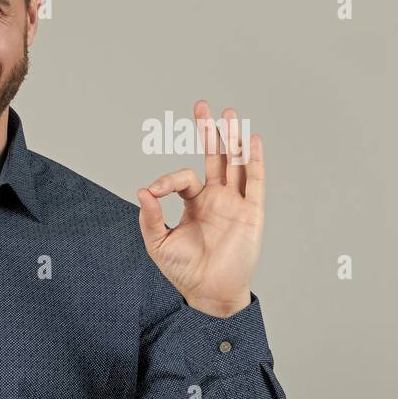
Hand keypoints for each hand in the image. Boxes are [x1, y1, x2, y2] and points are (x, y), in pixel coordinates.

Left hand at [137, 100, 263, 318]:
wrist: (209, 293)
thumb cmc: (185, 271)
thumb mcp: (159, 243)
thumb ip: (151, 217)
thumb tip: (142, 191)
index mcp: (195, 203)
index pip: (184, 177)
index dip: (167, 180)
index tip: (155, 192)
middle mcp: (217, 198)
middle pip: (215, 157)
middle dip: (209, 131)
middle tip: (202, 105)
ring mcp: (236, 203)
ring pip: (235, 163)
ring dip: (232, 138)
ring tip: (229, 114)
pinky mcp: (251, 213)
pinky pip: (255, 181)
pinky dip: (254, 160)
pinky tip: (251, 139)